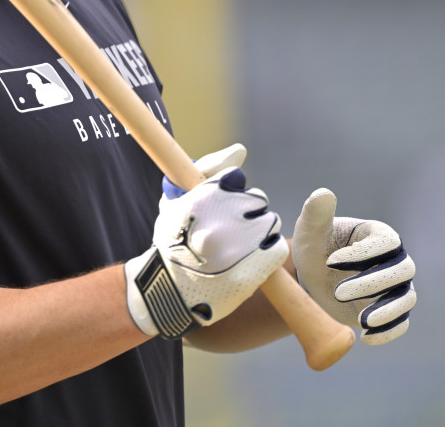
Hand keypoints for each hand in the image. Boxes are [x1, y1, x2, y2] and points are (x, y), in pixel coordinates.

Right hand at [125, 144, 288, 338]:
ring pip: (270, 223)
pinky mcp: (255, 269)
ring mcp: (241, 244)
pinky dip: (269, 253)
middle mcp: (225, 217)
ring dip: (258, 233)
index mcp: (205, 197)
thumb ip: (207, 170)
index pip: (236, 179)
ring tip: (238, 249)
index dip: (231, 193)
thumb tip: (241, 150)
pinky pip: (277, 248)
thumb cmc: (172, 243)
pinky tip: (251, 260)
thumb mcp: (175, 201)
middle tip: (230, 232)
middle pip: (257, 200)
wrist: (166, 293)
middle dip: (247, 213)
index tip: (221, 209)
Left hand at [292, 188, 415, 345]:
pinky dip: (389, 332)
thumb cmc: (314, 246)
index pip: (387, 242)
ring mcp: (395, 287)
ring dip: (387, 310)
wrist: (312, 277)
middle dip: (373, 283)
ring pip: (406, 299)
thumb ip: (316, 213)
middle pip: (402, 271)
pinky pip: (401, 323)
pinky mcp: (390, 311)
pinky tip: (366, 337)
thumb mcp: (310, 230)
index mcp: (379, 235)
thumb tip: (323, 193)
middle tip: (337, 292)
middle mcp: (394, 260)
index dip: (363, 253)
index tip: (330, 262)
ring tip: (360, 320)